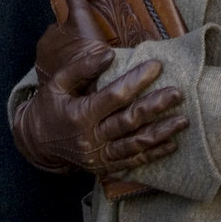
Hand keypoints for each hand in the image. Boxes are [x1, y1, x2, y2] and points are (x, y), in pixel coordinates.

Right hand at [12, 0, 188, 175]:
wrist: (37, 141)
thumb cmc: (50, 105)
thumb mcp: (57, 82)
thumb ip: (81, 67)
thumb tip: (109, 54)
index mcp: (80, 114)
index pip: (114, 96)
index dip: (136, 80)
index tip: (157, 66)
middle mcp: (90, 138)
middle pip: (129, 121)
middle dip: (155, 106)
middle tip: (178, 93)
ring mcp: (98, 156)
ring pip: (135, 145)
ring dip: (161, 133)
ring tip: (183, 120)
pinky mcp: (104, 168)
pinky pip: (132, 162)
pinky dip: (153, 154)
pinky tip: (172, 145)